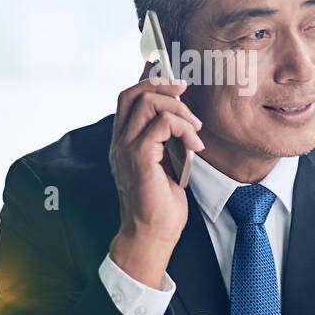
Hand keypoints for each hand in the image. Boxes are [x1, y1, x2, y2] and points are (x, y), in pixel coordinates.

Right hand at [108, 67, 205, 287]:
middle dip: (162, 85)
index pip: (127, 98)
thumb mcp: (166, 162)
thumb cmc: (161, 204)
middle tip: (185, 93)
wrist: (152, 234)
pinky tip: (194, 147)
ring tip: (195, 131)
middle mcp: (119, 142)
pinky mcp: (139, 157)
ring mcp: (126, 148)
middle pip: (133, 93)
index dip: (148, 80)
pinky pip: (163, 124)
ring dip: (179, 110)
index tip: (174, 81)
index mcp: (123, 141)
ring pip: (148, 103)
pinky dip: (184, 128)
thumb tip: (181, 117)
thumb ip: (167, 139)